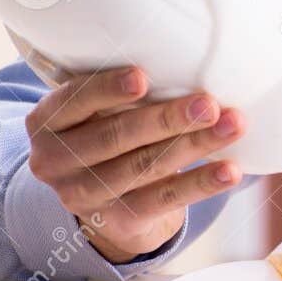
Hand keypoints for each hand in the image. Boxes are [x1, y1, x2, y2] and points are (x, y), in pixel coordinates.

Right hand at [24, 67, 245, 264]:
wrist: (108, 202)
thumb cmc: (113, 132)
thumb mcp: (101, 110)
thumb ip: (127, 89)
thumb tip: (189, 60)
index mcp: (48, 122)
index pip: (74, 101)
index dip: (107, 90)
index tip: (143, 77)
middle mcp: (55, 161)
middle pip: (116, 137)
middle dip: (167, 119)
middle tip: (209, 104)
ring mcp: (83, 195)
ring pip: (144, 167)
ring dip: (194, 145)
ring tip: (233, 126)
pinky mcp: (118, 220)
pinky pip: (164, 199)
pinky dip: (201, 183)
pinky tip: (229, 171)